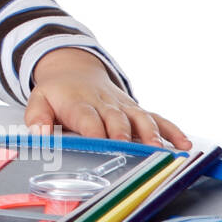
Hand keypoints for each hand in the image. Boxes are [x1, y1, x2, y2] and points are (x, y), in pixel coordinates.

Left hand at [24, 48, 191, 148]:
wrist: (74, 69)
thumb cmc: (57, 93)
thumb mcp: (38, 101)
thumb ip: (37, 118)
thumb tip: (39, 135)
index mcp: (79, 104)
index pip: (88, 119)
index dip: (95, 132)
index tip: (102, 145)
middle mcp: (105, 104)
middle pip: (118, 120)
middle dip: (125, 135)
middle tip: (133, 152)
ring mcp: (124, 107)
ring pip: (141, 119)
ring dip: (152, 134)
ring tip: (161, 150)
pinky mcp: (136, 109)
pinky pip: (157, 118)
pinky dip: (172, 130)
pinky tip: (184, 144)